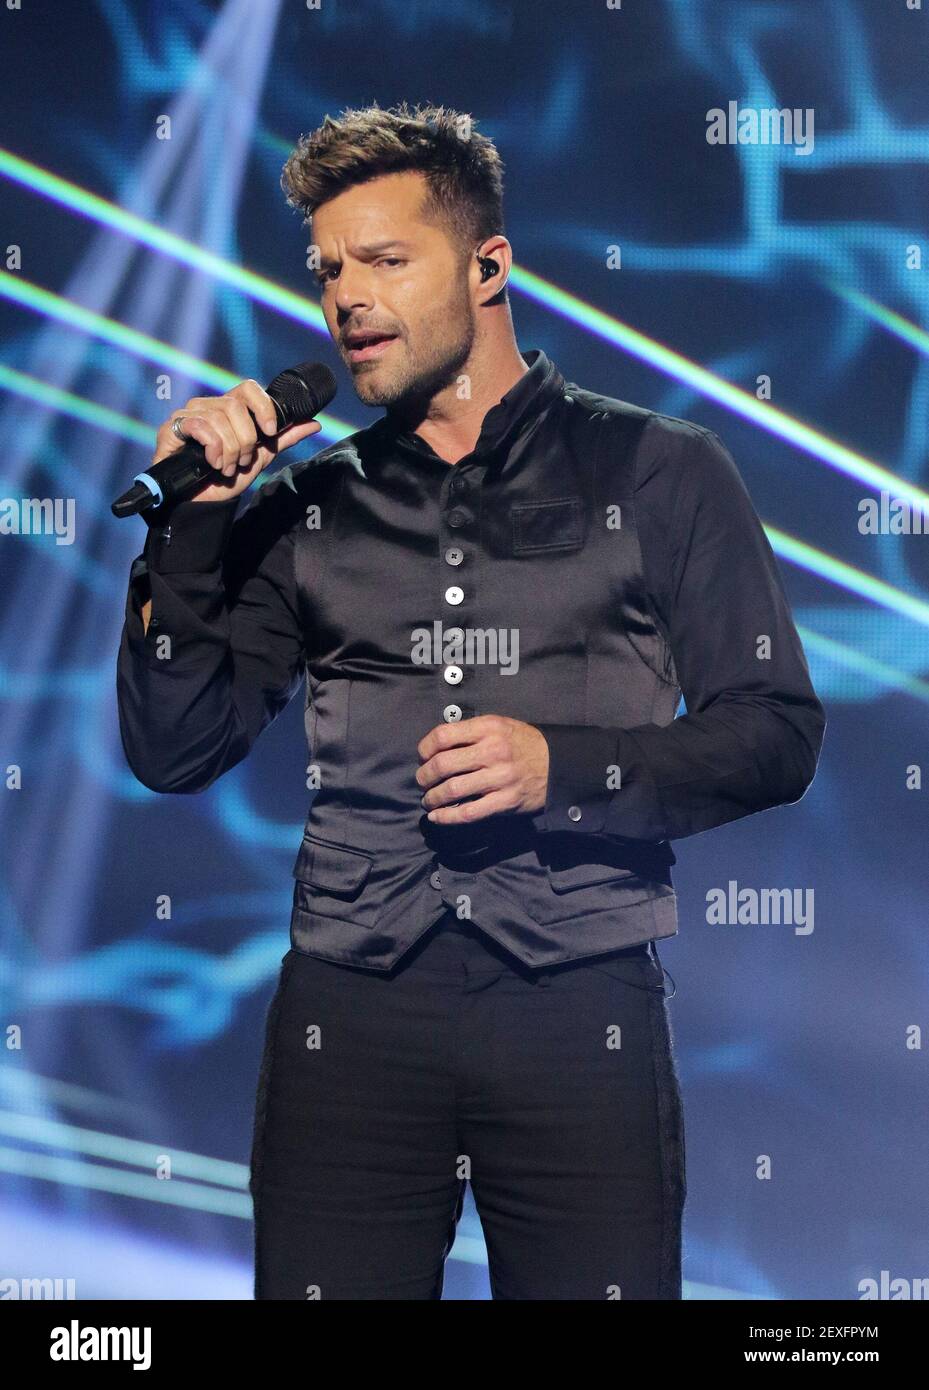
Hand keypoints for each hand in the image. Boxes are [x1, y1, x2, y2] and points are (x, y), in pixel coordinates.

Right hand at [153, 378, 322, 503]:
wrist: (203, 502)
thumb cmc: (226, 478)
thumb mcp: (261, 457)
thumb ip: (283, 438)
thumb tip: (314, 424)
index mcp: (228, 408)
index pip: (248, 388)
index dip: (263, 407)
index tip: (269, 431)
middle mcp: (208, 405)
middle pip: (236, 407)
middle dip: (246, 440)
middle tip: (242, 461)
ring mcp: (188, 414)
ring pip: (220, 418)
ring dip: (230, 450)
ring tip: (225, 467)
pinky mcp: (172, 427)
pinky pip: (200, 426)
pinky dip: (213, 448)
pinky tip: (211, 462)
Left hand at [416, 715, 549, 823]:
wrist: (559, 765)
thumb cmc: (525, 744)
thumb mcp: (501, 725)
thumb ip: (472, 732)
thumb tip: (437, 745)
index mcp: (489, 728)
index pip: (443, 736)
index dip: (425, 748)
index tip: (423, 757)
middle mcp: (493, 751)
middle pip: (443, 765)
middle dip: (424, 776)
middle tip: (422, 782)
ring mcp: (499, 778)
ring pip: (452, 790)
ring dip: (432, 798)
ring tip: (428, 800)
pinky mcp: (505, 802)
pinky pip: (469, 812)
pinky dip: (448, 817)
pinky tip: (437, 817)